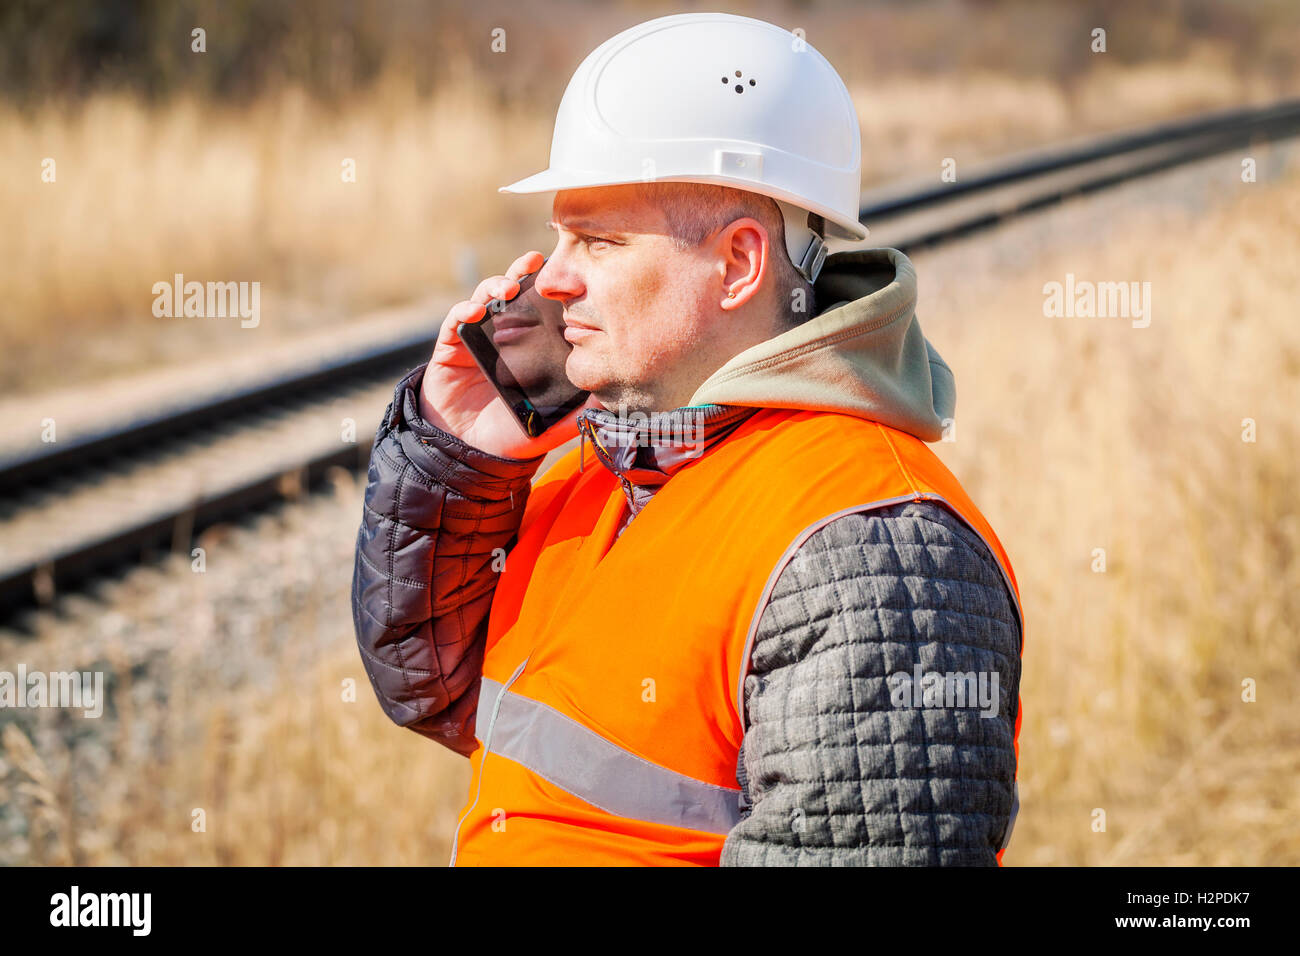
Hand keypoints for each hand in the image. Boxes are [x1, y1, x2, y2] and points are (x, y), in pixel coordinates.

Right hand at [418, 250, 601, 458]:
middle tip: (535, 260)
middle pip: (514, 295)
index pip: (542, 310)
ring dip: (495, 286)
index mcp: (529, 348)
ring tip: (507, 287)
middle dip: (523, 272)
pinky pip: (455, 322)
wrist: (468, 454)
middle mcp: (504, 337)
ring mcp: (477, 340)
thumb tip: (609, 399)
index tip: (568, 273)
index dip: (551, 290)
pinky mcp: (451, 348)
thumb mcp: (550, 426)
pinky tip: (475, 311)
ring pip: (485, 299)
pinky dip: (464, 311)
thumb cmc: (511, 435)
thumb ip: (578, 413)